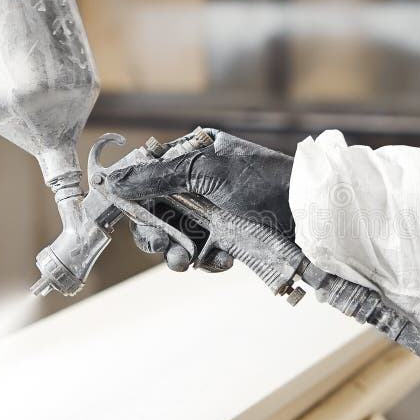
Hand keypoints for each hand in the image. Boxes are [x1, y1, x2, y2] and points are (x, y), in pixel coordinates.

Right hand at [106, 129, 293, 271]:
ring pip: (177, 238)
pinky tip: (224, 259)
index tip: (126, 217)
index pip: (148, 177)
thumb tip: (111, 180)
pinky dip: (208, 260)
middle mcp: (199, 183)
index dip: (133, 199)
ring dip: (177, 253)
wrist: (309, 213)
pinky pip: (203, 253)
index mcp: (192, 156)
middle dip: (154, 233)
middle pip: (157, 212)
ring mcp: (214, 212)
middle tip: (160, 245)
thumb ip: (158, 176)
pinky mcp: (230, 237)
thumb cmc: (260, 180)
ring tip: (186, 262)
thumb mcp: (205, 171)